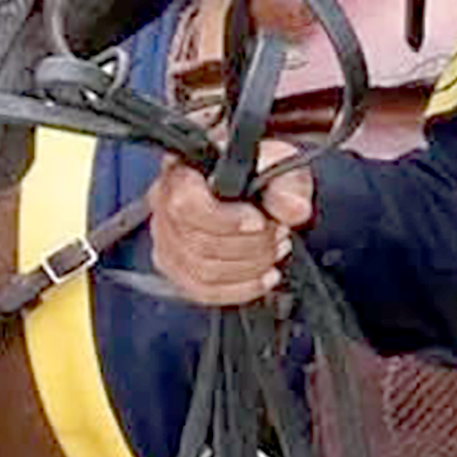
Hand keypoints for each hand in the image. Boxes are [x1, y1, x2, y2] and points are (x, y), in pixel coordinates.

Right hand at [148, 148, 316, 306]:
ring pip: (203, 271)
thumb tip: (293, 208)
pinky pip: (203, 291)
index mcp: (182, 170)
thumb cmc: (257, 169)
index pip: (186, 204)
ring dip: (250, 267)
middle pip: (198, 244)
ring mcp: (165, 238)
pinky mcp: (175, 267)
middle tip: (279, 234)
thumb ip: (288, 185)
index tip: (260, 221)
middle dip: (251, 246)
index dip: (226, 220)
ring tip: (274, 251)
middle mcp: (164, 204)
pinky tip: (262, 278)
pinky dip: (240, 289)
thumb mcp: (280, 165)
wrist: (252, 182)